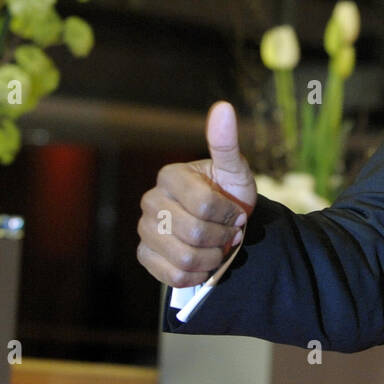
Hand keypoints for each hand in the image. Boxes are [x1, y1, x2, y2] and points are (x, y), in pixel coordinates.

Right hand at [136, 100, 257, 287]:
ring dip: (212, 257)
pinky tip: (205, 263)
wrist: (224, 225)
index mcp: (170, 176)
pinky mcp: (144, 254)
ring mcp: (144, 229)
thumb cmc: (229, 193)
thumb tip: (223, 108)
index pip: (204, 205)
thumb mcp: (235, 170)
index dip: (230, 215)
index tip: (239, 213)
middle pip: (195, 232)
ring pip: (184, 257)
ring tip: (219, 247)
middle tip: (231, 233)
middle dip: (223, 237)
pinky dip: (197, 274)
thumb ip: (227, 143)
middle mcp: (150, 200)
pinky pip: (172, 276)